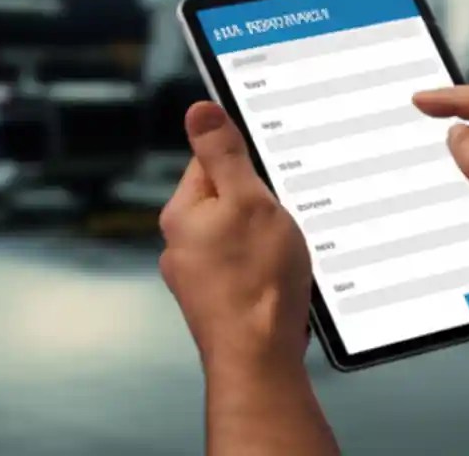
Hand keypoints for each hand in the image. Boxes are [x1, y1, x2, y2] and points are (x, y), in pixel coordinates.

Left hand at [159, 102, 311, 368]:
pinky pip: (246, 267)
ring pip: (239, 236)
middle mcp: (182, 244)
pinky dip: (266, 267)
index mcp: (182, 213)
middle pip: (227, 200)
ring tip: (286, 251)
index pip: (209, 162)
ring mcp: (199, 276)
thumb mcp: (249, 200)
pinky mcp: (218, 301)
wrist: (259, 357)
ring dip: (266, 237)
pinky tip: (284, 278)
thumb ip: (224, 154)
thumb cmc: (257, 283)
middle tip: (284, 215)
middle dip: (261, 204)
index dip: (247, 163)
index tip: (271, 171)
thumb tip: (198, 111)